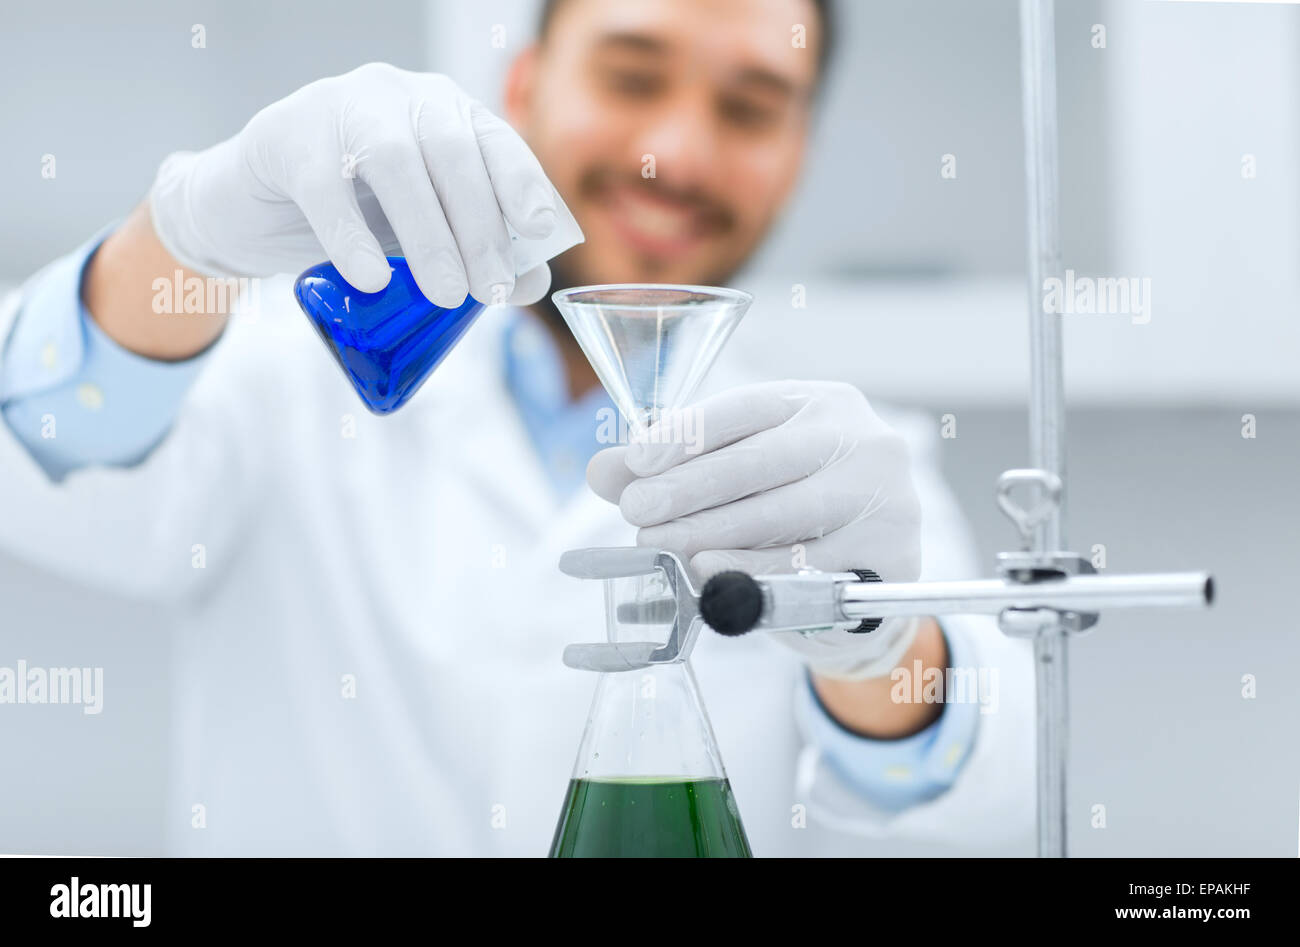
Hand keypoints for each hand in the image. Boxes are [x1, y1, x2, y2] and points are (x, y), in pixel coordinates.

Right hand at [149, 62, 560, 305]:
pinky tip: (372, 279)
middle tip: (490, 289)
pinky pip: (325, 186)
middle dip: (479, 226)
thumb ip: (476, 251)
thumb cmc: (353, 216)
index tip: (540, 229)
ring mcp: (339, 107)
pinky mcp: (285, 137)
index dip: (520, 182)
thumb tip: (532, 283)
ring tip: (446, 294)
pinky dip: (352, 237)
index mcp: (442, 112)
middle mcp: (398, 97)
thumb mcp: (420, 233)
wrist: (251, 208)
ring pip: (395, 163)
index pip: (494, 139)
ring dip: (428, 234)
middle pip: (451, 152)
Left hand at [587, 380, 923, 679]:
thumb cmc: (792, 515)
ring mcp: (885, 492)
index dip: (687, 433)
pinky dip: (751, 568)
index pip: (747, 407)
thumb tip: (602, 471)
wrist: (864, 579)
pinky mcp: (893, 549)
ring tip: (658, 545)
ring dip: (711, 530)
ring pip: (784, 511)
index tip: (635, 460)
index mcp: (820, 402)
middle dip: (690, 487)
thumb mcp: (738, 480)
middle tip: (635, 511)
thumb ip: (674, 471)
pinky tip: (708, 570)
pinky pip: (808, 562)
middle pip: (763, 459)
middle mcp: (862, 438)